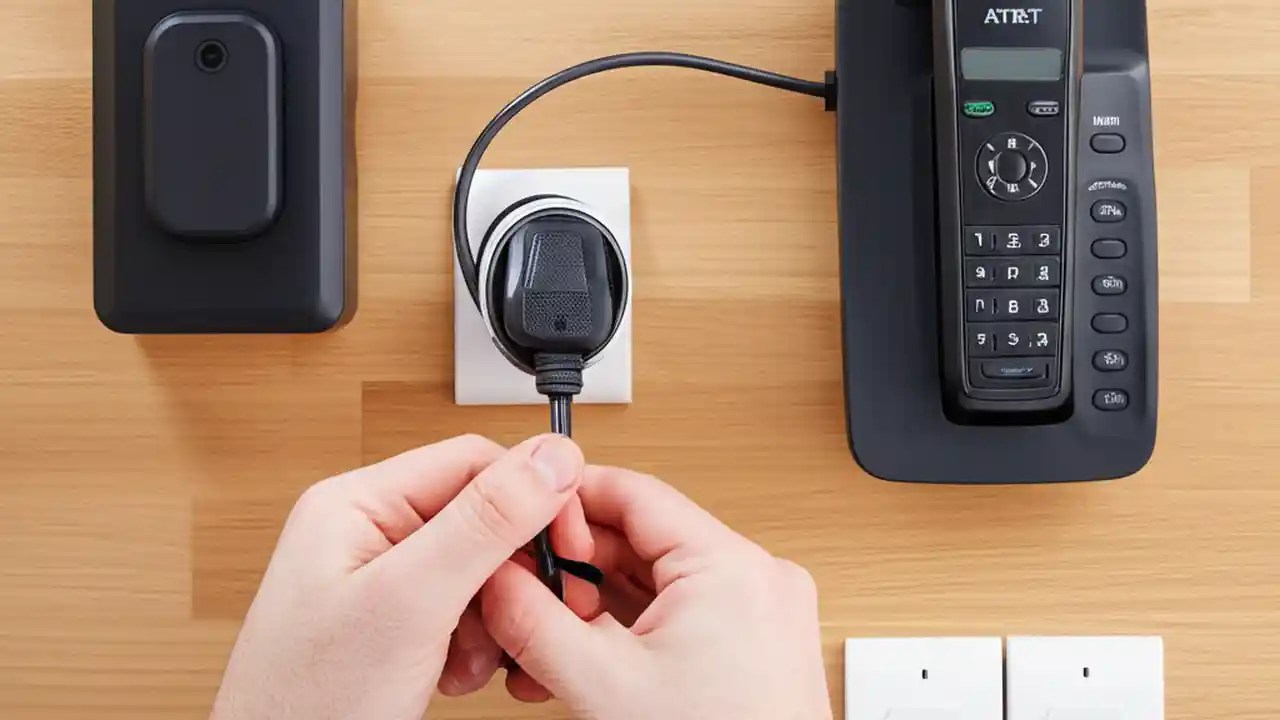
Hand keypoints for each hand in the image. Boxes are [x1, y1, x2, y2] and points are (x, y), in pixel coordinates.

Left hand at [211, 434, 591, 719]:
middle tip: (534, 612)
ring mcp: (379, 580)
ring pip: (480, 568)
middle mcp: (367, 533)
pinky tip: (456, 674)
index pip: (473, 461)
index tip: (570, 543)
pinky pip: (463, 609)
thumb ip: (484, 523)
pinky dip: (477, 643)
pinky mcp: (393, 623)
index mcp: (356, 504)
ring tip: (476, 658)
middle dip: (512, 571)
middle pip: (482, 516)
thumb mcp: (410, 605)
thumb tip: (552, 455)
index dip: (533, 498)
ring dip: (497, 614)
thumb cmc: (306, 705)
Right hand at [481, 467, 831, 719]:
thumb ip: (535, 623)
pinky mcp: (758, 638)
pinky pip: (682, 608)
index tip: (524, 516)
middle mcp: (758, 575)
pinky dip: (633, 625)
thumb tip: (494, 578)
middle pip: (642, 536)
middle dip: (577, 565)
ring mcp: (762, 607)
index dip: (568, 499)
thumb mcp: (605, 687)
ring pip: (657, 577)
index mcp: (731, 565)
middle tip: (525, 593)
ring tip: (550, 636)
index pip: (634, 493)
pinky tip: (590, 653)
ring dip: (599, 601)